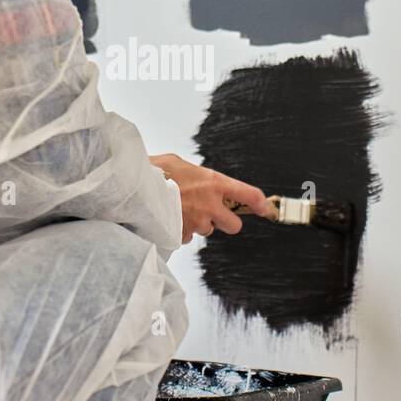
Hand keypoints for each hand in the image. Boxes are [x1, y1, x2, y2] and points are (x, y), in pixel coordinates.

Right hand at [149, 153, 274, 244]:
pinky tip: (168, 217)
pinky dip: (180, 229)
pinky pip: (186, 236)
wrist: (135, 188)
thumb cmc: (155, 171)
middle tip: (211, 213)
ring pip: (207, 231)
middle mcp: (210, 205)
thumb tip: (199, 180)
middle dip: (225, 222)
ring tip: (178, 209)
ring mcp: (197, 222)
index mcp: (214, 183)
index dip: (261, 204)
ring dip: (197, 224)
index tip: (265, 209)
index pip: (248, 195)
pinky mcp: (183, 234)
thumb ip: (197, 175)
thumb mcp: (180, 164)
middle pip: (234, 225)